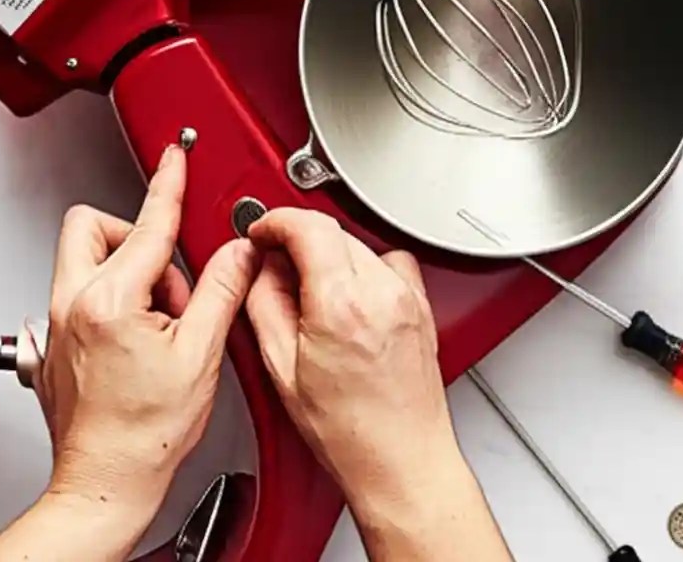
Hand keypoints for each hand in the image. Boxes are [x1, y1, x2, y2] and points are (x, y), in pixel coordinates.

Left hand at [0, 146, 259, 561]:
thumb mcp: (201, 355)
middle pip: (93, 227)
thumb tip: (238, 255)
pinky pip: (75, 295)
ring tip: (154, 318)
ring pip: (82, 259)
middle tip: (165, 276)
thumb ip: (221, 293)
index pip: (146, 225)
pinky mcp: (51, 342)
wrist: (107, 480)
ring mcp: (55, 322)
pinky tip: (133, 339)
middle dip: (132, 236)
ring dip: (122, 271)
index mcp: (110, 302)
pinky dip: (107, 301)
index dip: (168, 185)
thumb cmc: (145, 434)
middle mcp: (72, 304)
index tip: (175, 159)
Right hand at [245, 208, 510, 561]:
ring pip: (359, 244)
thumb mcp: (281, 369)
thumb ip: (263, 304)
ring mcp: (407, 298)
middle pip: (332, 231)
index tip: (261, 230)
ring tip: (313, 296)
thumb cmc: (348, 432)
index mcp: (340, 304)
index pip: (307, 226)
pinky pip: (389, 264)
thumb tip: (259, 270)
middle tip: (276, 271)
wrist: (401, 460)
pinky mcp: (422, 307)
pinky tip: (349, 300)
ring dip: (330, 256)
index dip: (274, 221)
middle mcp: (381, 293)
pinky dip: (365, 270)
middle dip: (299, 242)